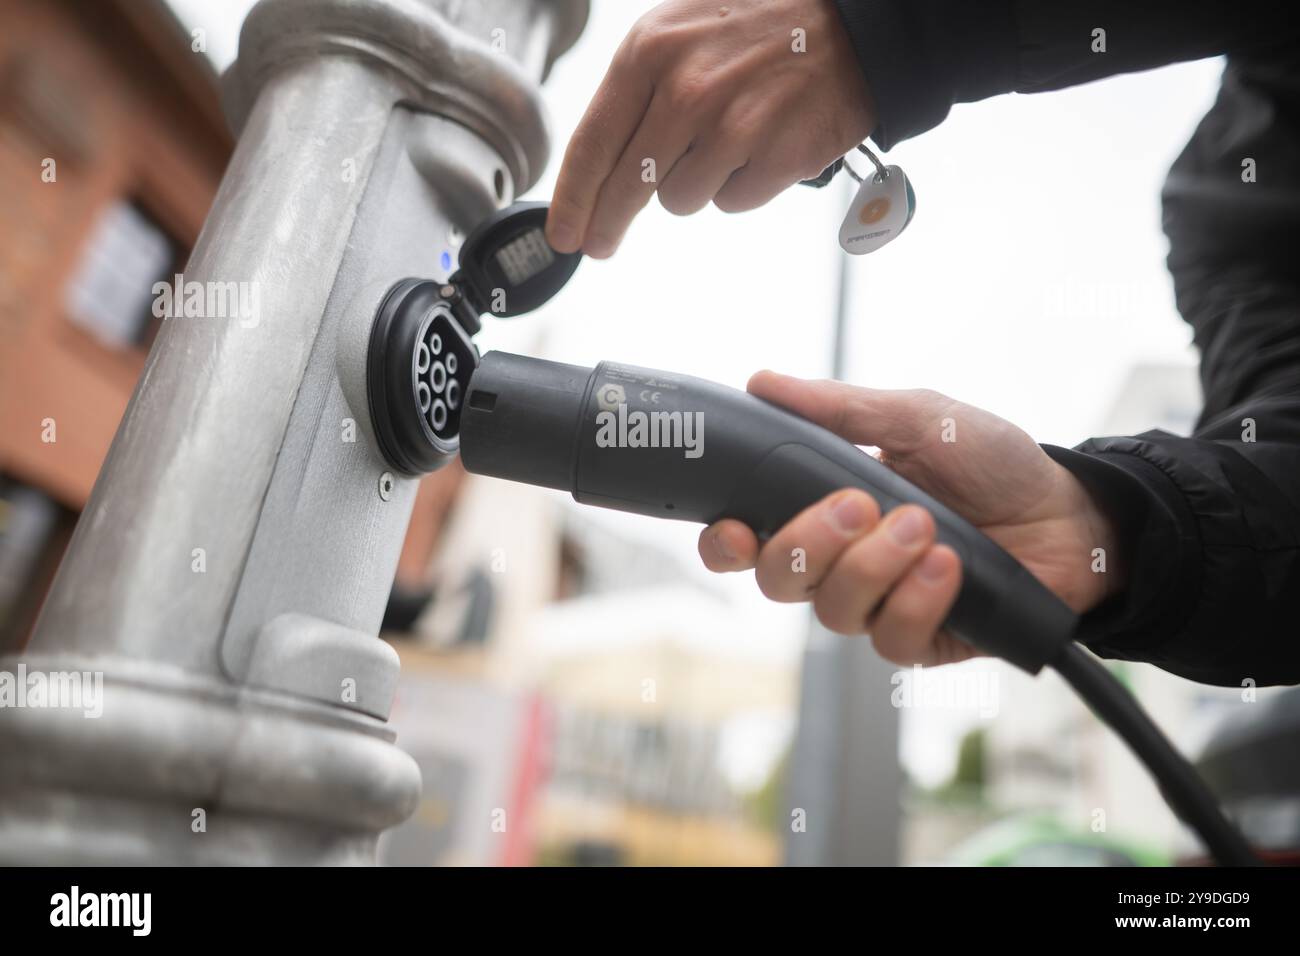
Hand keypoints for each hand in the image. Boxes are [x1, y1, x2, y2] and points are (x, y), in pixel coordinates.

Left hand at [546, 0, 875, 257]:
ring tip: (725, 140)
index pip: (592, 143)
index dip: (571, 200)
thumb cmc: (756, 27)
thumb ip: (636, 91)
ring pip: (680, 199)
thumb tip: (596, 166)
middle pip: (627, 188)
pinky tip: (759, 145)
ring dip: (695, 183)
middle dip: (607, 224)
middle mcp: (686, 91)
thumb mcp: (678, 32)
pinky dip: (741, 184)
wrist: (850, 24)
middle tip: (600, 245)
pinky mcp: (775, 158)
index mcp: (650, 52)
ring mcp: (733, 127)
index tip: (562, 234)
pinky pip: (732, 201)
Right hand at [698, 372, 1124, 665]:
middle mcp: (841, 562)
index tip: (738, 528)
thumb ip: (839, 408)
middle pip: (778, 580)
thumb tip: (765, 381)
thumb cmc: (991, 462)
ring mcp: (878, 604)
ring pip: (832, 611)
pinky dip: (917, 600)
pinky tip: (948, 567)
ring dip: (876, 565)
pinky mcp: (919, 638)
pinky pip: (890, 639)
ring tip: (927, 527)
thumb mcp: (917, 417)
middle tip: (860, 505)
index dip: (726, 543)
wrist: (1069, 513)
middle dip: (810, 542)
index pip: (749, 539)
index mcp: (823, 508)